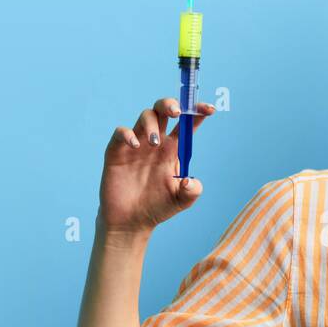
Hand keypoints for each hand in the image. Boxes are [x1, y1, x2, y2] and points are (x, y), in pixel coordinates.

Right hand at [98, 97, 216, 234]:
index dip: (197, 112)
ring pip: (145, 116)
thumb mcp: (182, 201)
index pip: (187, 123)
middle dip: (171, 104)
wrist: (131, 222)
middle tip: (177, 112)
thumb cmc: (157, 207)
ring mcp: (137, 144)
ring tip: (155, 142)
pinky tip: (136, 145)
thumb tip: (190, 180)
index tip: (210, 109)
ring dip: (152, 124)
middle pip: (164, 110)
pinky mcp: (117, 151)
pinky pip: (121, 132)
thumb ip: (192, 190)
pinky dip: (128, 134)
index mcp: (174, 149)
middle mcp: (156, 142)